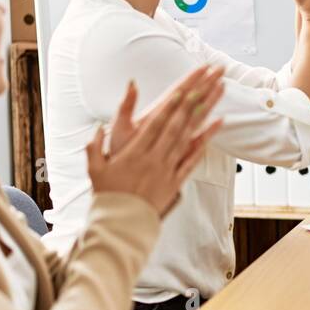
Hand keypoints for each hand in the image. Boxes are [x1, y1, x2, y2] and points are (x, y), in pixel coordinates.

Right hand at [88, 65, 225, 215]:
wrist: (122, 222)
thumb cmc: (108, 194)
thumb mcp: (94, 168)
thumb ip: (95, 146)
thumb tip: (98, 128)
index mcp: (135, 153)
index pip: (155, 126)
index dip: (168, 108)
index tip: (179, 92)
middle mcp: (154, 159)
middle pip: (174, 128)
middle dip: (189, 106)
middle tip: (202, 87)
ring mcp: (167, 170)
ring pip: (187, 139)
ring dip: (201, 118)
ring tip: (212, 100)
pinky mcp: (175, 181)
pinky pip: (193, 159)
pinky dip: (205, 142)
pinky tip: (215, 127)